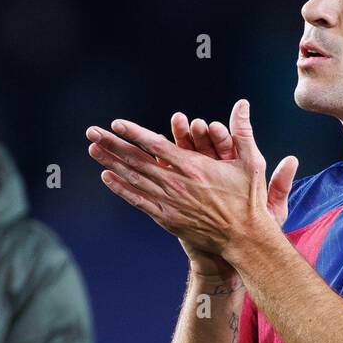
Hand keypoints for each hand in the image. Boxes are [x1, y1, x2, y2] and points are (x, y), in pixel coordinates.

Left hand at [86, 98, 298, 269]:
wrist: (245, 239)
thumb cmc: (249, 200)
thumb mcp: (251, 162)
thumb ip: (243, 131)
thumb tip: (242, 103)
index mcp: (194, 167)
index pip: (157, 146)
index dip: (134, 134)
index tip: (116, 124)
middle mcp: (177, 184)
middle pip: (138, 161)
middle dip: (112, 144)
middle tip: (91, 131)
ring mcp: (171, 203)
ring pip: (135, 179)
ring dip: (111, 163)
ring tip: (93, 150)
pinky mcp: (168, 219)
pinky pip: (139, 201)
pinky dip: (122, 189)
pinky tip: (107, 178)